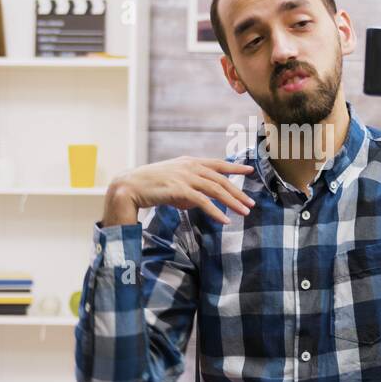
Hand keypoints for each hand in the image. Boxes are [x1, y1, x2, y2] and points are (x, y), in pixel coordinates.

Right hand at [103, 156, 255, 226]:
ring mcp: (185, 177)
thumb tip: (204, 203)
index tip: (250, 170)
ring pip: (216, 189)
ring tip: (245, 212)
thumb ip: (190, 189)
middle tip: (251, 203)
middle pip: (221, 179)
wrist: (129, 186)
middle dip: (238, 192)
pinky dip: (216, 211)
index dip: (235, 167)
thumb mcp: (174, 183)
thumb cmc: (151, 186)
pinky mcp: (179, 190)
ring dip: (232, 202)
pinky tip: (225, 220)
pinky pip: (203, 201)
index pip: (217, 163)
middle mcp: (189, 166)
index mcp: (189, 161)